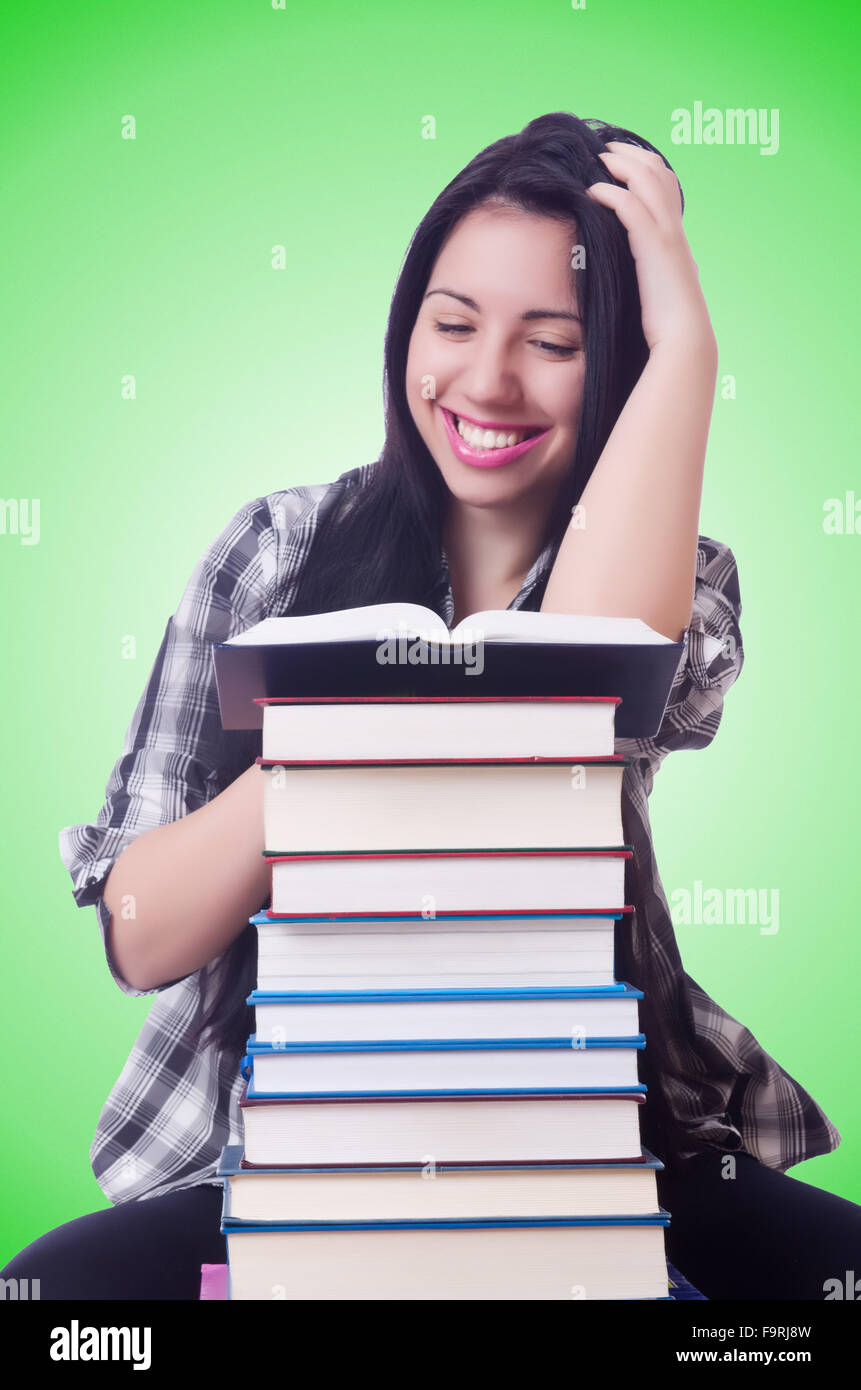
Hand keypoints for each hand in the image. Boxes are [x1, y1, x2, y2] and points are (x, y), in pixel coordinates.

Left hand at [586, 141, 715, 355]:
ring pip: (647, 180)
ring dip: (620, 165)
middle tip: (603, 147)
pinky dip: (612, 194)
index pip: (665, 182)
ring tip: (596, 160)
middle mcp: (674, 227)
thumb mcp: (657, 285)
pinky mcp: (654, 248)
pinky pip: (632, 208)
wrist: (683, 337)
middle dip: (630, 154)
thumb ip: (648, 268)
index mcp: (674, 234)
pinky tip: (593, 192)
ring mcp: (667, 235)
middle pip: (658, 171)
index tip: (617, 158)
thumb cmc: (666, 321)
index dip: (643, 163)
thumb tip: (635, 269)